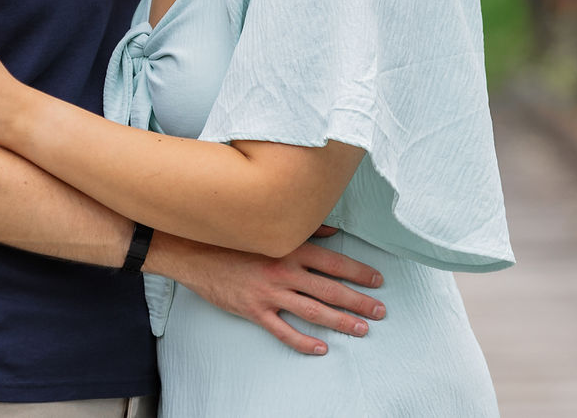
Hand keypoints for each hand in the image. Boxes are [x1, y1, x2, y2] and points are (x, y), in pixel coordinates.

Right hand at [162, 228, 385, 355]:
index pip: (334, 262)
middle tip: (380, 311)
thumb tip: (331, 230)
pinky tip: (321, 348)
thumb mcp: (269, 228)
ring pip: (313, 312)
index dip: (359, 272)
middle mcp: (284, 271)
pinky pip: (284, 331)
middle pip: (330, 290)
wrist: (196, 252)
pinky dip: (304, 342)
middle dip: (359, 302)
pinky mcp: (255, 311)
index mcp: (290, 248)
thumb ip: (303, 229)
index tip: (377, 280)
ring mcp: (270, 293)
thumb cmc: (235, 239)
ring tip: (362, 329)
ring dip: (341, 322)